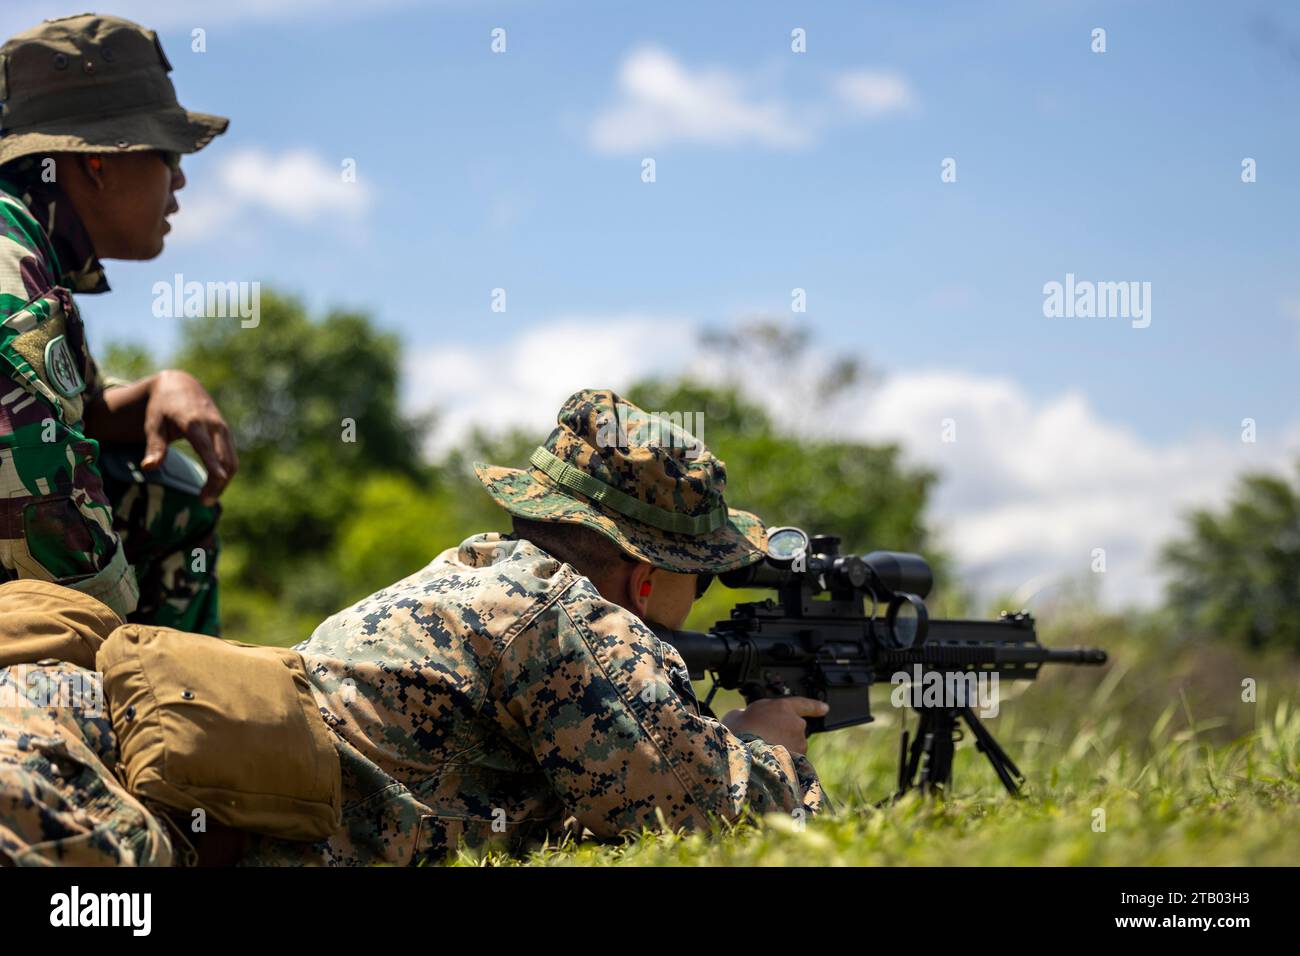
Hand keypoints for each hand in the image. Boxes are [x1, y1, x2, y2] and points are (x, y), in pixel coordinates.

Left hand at [141, 369, 237, 504]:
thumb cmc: (162, 408)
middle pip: (224, 459)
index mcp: (194, 422)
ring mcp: (224, 429)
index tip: (217, 480)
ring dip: (223, 482)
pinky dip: (225, 473)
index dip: (212, 464)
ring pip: (231, 461)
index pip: (206, 447)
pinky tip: (213, 485)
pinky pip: (231, 458)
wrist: (180, 385)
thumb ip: (154, 446)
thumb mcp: (153, 424)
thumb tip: (149, 467)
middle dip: (217, 483)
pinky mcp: (227, 434)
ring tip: (207, 498)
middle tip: (203, 502)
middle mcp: (214, 425)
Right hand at [721, 696, 828, 754]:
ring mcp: (799, 743)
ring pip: (794, 746)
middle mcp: (796, 723)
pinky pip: (793, 761)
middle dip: (783, 733)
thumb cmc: (738, 732)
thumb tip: (746, 719)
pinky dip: (784, 762)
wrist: (743, 755)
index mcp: (783, 707)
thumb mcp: (738, 714)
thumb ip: (750, 714)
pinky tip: (768, 764)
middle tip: (763, 738)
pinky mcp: (798, 761)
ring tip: (763, 753)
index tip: (825, 708)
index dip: (815, 706)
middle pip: (795, 728)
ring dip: (784, 749)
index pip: (804, 704)